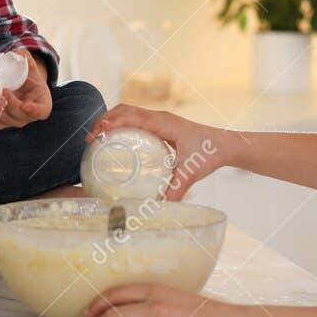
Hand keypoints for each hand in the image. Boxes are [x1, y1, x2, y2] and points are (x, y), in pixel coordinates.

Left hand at [0, 52, 51, 128]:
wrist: (18, 85)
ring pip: (6, 121)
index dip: (34, 110)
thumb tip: (16, 52)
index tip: (26, 105)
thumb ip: (25, 58)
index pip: (41, 111)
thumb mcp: (29, 66)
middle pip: (20, 116)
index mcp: (42, 104)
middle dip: (10, 105)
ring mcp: (15, 121)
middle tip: (3, 90)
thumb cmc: (27, 76)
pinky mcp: (3, 123)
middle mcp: (29, 116)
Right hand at [86, 105, 228, 199]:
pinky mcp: (162, 124)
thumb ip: (175, 190)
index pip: (131, 117)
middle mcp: (160, 117)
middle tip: (90, 139)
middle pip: (124, 109)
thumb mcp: (190, 173)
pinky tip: (116, 138)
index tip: (96, 135)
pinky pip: (136, 118)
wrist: (226, 144)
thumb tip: (158, 207)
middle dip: (104, 120)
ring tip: (97, 137)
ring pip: (129, 111)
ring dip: (111, 119)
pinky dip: (122, 123)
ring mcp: (161, 118)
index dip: (110, 123)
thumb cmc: (210, 153)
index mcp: (164, 123)